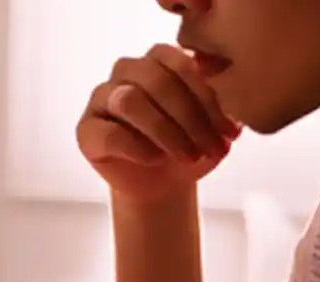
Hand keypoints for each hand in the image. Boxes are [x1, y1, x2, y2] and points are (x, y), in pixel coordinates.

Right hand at [77, 44, 241, 204]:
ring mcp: (101, 98)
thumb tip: (234, 97)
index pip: (183, 65)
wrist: (161, 184)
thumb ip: (222, 104)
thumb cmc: (188, 146)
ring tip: (188, 155)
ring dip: (166, 132)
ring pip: (130, 101)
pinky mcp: (86, 130)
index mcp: (158, 59)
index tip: (230, 133)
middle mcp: (126, 71)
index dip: (209, 99)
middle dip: (190, 118)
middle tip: (211, 148)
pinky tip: (156, 159)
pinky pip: (110, 134)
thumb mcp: (213, 124)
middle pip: (156, 80)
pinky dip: (139, 148)